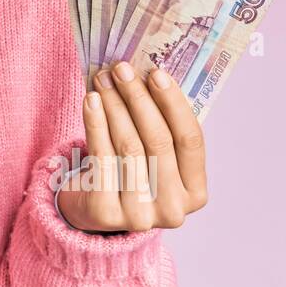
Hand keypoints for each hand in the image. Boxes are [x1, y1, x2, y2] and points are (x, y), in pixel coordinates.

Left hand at [56, 60, 207, 232]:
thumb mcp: (153, 157)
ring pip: (128, 146)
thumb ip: (160, 126)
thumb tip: (147, 75)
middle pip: (158, 141)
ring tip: (103, 80)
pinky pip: (101, 157)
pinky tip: (90, 101)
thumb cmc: (128, 171)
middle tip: (122, 69)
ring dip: (114, 106)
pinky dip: (95, 123)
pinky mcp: (105, 213)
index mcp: (195, 193)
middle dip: (139, 99)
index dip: (173, 104)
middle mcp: (173, 209)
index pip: (190, 140)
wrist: (91, 208)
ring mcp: (140, 216)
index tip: (156, 73)